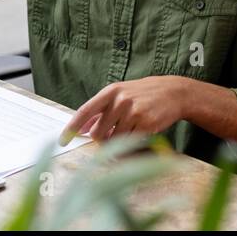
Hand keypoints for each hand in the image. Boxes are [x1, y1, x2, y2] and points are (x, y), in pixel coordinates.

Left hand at [60, 76, 192, 144]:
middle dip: (102, 139)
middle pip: (97, 133)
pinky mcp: (145, 124)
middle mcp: (120, 100)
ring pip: (114, 140)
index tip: (62, 141)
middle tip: (113, 134)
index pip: (85, 112)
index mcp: (111, 91)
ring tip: (129, 130)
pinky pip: (129, 143)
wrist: (174, 92)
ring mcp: (133, 112)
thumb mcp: (121, 94)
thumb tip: (81, 128)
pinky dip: (129, 144)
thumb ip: (101, 110)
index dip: (71, 128)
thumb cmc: (144, 94)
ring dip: (118, 142)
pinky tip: (138, 133)